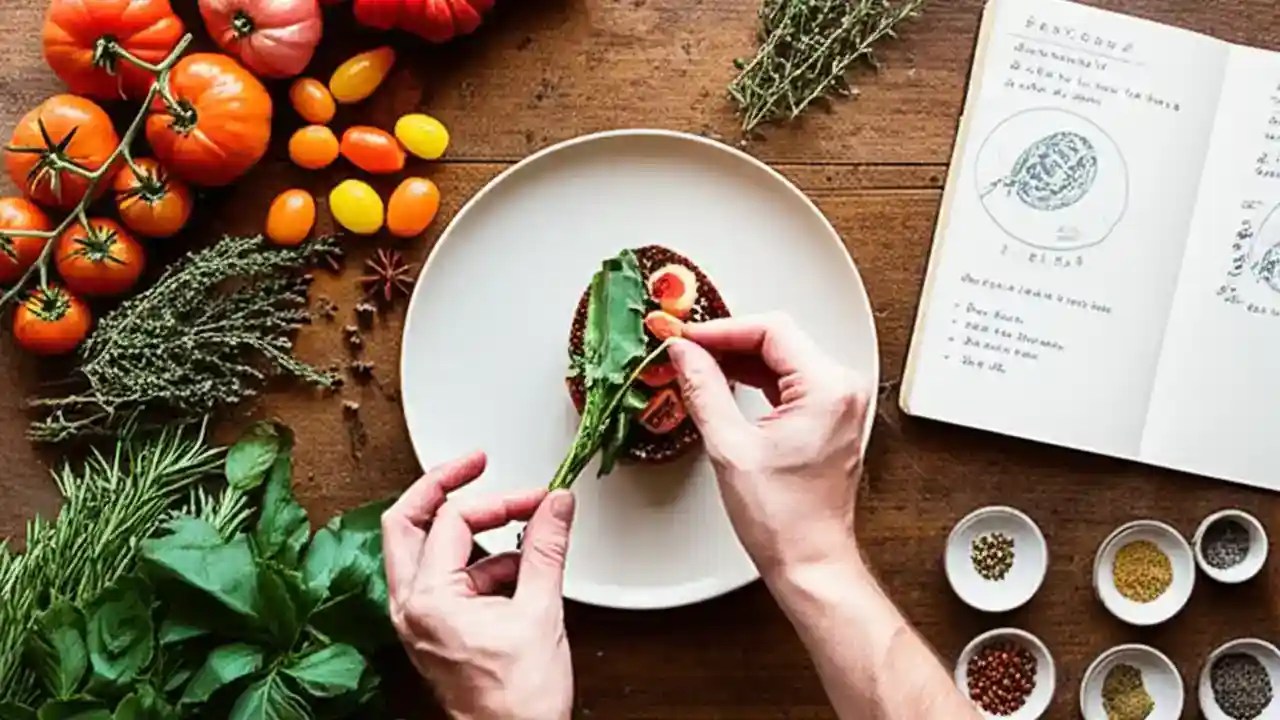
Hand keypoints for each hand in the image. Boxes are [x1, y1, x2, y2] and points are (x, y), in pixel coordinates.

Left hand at [381, 452, 576, 719]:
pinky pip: (446, 579)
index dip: (500, 501)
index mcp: (428, 600)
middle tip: (474, 465)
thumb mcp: (541, 612)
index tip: (535, 497)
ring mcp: (418, 621)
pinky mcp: (433, 630)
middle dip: (444, 490)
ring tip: (522, 536)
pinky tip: (520, 575)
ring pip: (425, 550)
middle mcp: (411, 608)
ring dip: (472, 535)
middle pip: (408, 523)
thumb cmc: (517, 702)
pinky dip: (480, 566)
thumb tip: (556, 504)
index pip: (454, 521)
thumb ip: (547, 548)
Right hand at [668, 313, 870, 579]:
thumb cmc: (784, 520)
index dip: (721, 330)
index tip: (687, 336)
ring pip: (782, 358)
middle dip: (728, 341)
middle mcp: (842, 390)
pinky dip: (756, 378)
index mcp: (827, 389)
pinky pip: (790, 381)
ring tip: (698, 365)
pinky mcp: (829, 417)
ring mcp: (839, 403)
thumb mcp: (730, 447)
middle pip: (778, 339)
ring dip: (739, 359)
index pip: (770, 331)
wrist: (810, 561)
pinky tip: (724, 383)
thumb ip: (704, 389)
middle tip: (686, 348)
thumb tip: (685, 353)